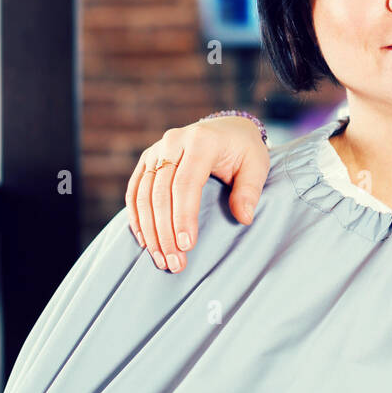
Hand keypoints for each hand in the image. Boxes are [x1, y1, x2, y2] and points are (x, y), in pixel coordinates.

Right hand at [124, 115, 268, 271]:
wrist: (227, 129)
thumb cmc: (244, 150)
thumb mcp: (257, 165)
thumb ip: (249, 191)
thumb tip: (244, 218)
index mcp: (201, 141)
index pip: (186, 184)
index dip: (183, 217)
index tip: (187, 246)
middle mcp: (173, 142)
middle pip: (161, 193)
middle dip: (165, 232)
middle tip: (175, 263)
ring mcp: (156, 150)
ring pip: (143, 195)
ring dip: (149, 231)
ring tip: (161, 259)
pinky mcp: (147, 160)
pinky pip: (134, 192)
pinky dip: (136, 218)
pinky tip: (145, 241)